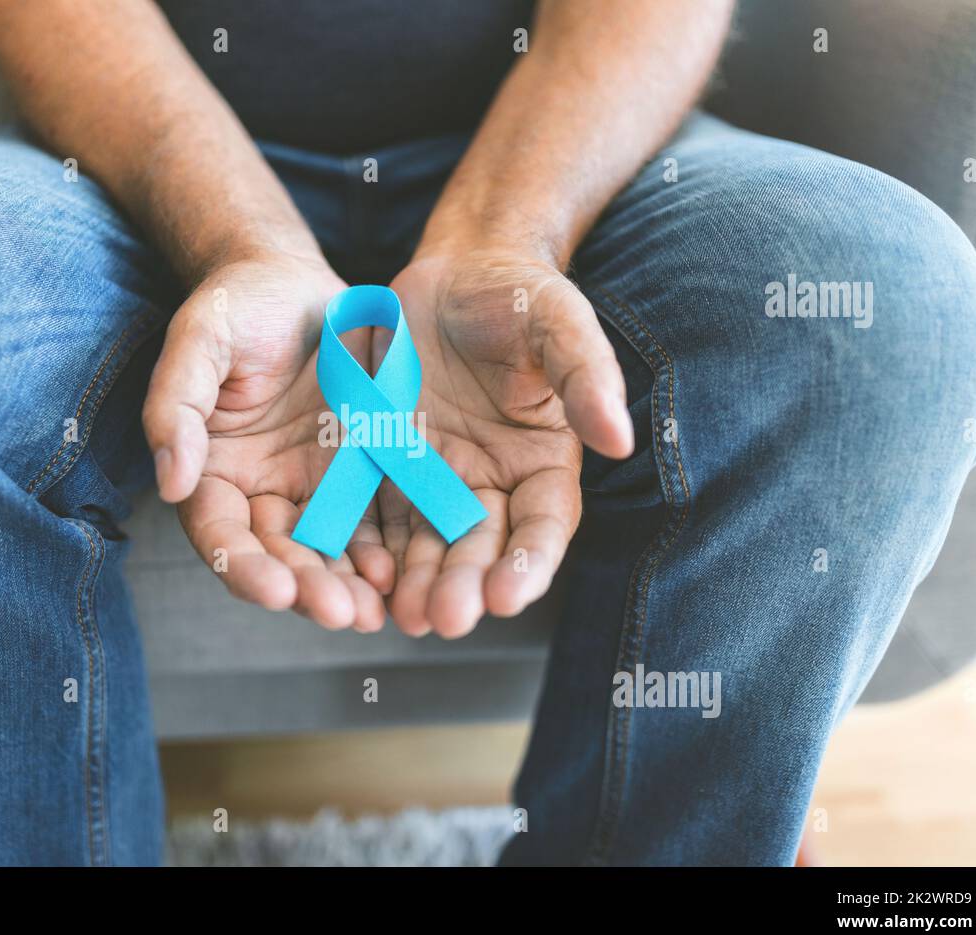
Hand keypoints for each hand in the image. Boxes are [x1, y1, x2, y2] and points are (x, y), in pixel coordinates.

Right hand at [143, 250, 393, 630]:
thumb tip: (171, 482)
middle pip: (279, 555)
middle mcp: (262, 491)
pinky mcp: (362, 473)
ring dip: (349, 586)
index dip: (242, 566)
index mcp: (213, 471)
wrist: (298, 280)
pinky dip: (386, 551)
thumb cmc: (238, 306)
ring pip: (329, 550)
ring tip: (375, 612)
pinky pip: (374, 520)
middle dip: (307, 589)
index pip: (219, 534)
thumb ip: (177, 407)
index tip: (274, 591)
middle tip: (342, 614)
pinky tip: (405, 572)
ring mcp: (315, 486)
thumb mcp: (199, 343)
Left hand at [377, 249, 633, 637]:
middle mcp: (489, 483)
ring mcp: (432, 480)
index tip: (508, 596)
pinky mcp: (383, 468)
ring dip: (415, 583)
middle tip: (445, 619)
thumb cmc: (515, 296)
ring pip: (425, 544)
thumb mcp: (557, 322)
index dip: (530, 562)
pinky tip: (356, 577)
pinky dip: (366, 549)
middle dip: (464, 585)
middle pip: (480, 546)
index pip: (543, 523)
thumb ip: (585, 374)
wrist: (449, 274)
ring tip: (402, 616)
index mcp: (541, 461)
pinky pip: (372, 515)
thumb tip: (620, 439)